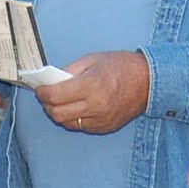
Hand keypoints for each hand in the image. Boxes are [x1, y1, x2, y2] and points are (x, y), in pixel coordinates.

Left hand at [35, 50, 149, 133]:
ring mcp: (100, 119)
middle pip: (57, 114)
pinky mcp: (105, 127)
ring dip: (58, 113)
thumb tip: (52, 80)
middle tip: (46, 97)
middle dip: (47, 105)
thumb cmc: (122, 67)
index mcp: (92, 85)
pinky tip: (76, 108)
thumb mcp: (93, 60)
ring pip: (67, 123)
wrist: (149, 82)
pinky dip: (73, 118)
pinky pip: (80, 127)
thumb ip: (71, 70)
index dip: (42, 93)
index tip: (39, 89)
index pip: (56, 96)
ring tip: (59, 102)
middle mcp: (96, 105)